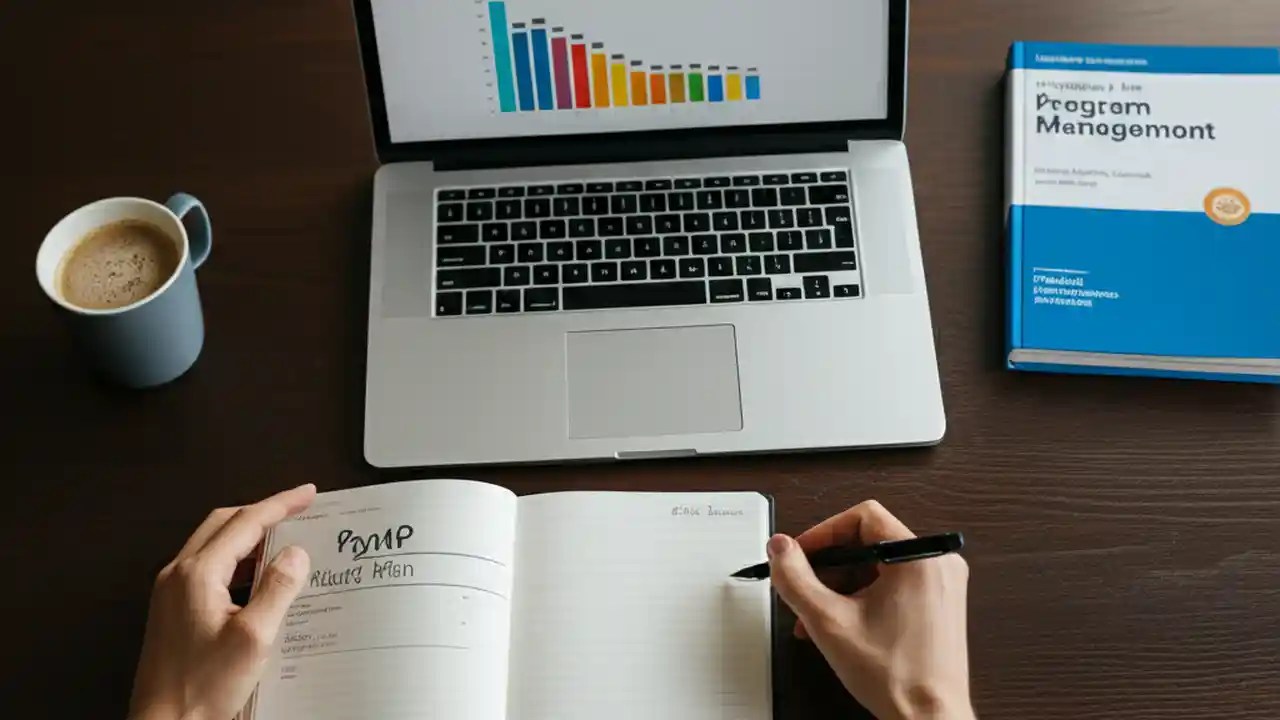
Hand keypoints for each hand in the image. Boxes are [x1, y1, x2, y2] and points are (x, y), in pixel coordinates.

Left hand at [129, 484, 316, 719]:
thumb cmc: (204, 687)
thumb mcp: (253, 638)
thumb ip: (277, 588)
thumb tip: (296, 552)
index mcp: (198, 574)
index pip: (246, 523)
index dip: (281, 505)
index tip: (308, 494)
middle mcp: (179, 575)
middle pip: (224, 524)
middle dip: (262, 512)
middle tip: (298, 509)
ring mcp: (171, 593)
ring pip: (214, 545)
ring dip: (249, 536)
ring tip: (284, 541)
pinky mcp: (172, 611)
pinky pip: (207, 569)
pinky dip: (236, 560)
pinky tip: (258, 579)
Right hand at [768, 501, 972, 719]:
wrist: (929, 719)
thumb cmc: (895, 677)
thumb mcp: (828, 621)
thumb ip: (796, 579)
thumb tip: (780, 547)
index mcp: (918, 557)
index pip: (863, 517)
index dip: (823, 533)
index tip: (799, 555)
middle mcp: (937, 564)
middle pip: (869, 541)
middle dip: (828, 566)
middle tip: (802, 587)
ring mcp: (941, 585)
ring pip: (878, 566)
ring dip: (841, 586)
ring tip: (814, 616)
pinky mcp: (939, 605)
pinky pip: (893, 586)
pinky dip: (863, 598)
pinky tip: (838, 624)